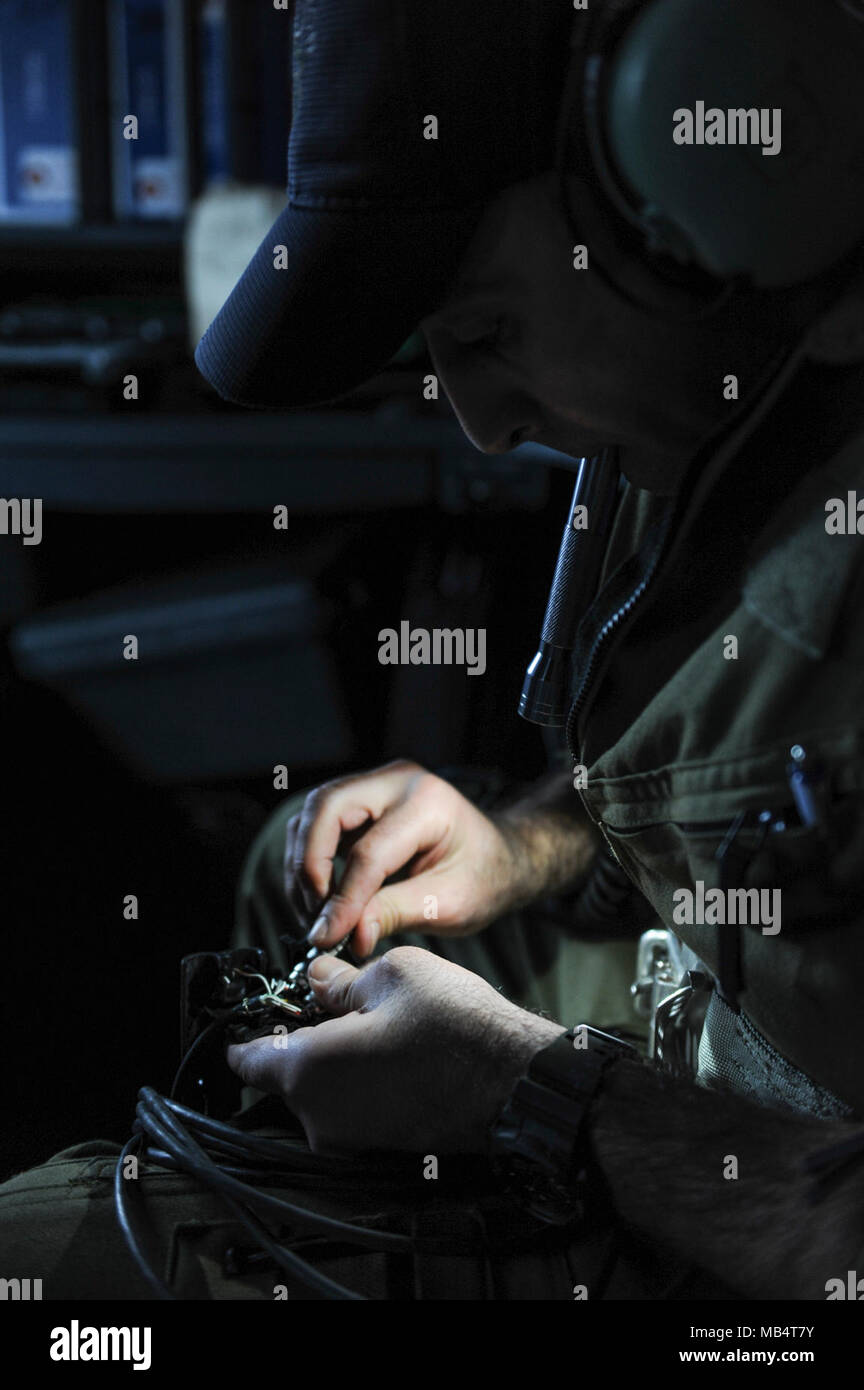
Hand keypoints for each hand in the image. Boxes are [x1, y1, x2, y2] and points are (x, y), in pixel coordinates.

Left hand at [227, 946, 564, 1153]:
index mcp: (307, 1070)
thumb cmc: (455, 1026)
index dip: (248, 1029)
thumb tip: (316, 980)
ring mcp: (350, 1139)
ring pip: (320, 1091)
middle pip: (285, 1073)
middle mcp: (318, 1117)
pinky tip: (394, 1052)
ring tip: (375, 1023)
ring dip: (333, 1060)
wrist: (517, 1082)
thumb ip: (339, 980)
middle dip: (300, 1038)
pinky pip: (349, 1109)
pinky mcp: (380, 1148)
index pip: (247, 1058)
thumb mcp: (390, 974)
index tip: (257, 1012)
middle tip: (334, 1001)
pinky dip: (359, 1082)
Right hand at [284, 760, 528, 956]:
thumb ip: (395, 914)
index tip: (327, 936)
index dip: (343, 899)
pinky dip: (310, 857)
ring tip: (315, 911)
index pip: (368, 851)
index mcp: (427, 803)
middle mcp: (397, 781)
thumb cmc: (483, 876)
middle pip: (326, 809)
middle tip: (314, 914)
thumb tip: (347, 935)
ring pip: (314, 812)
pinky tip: (320, 896)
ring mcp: (377, 785)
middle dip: (308, 865)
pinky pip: (320, 821)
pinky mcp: (362, 800)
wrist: (498, 856)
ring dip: (304, 863)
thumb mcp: (449, 903)